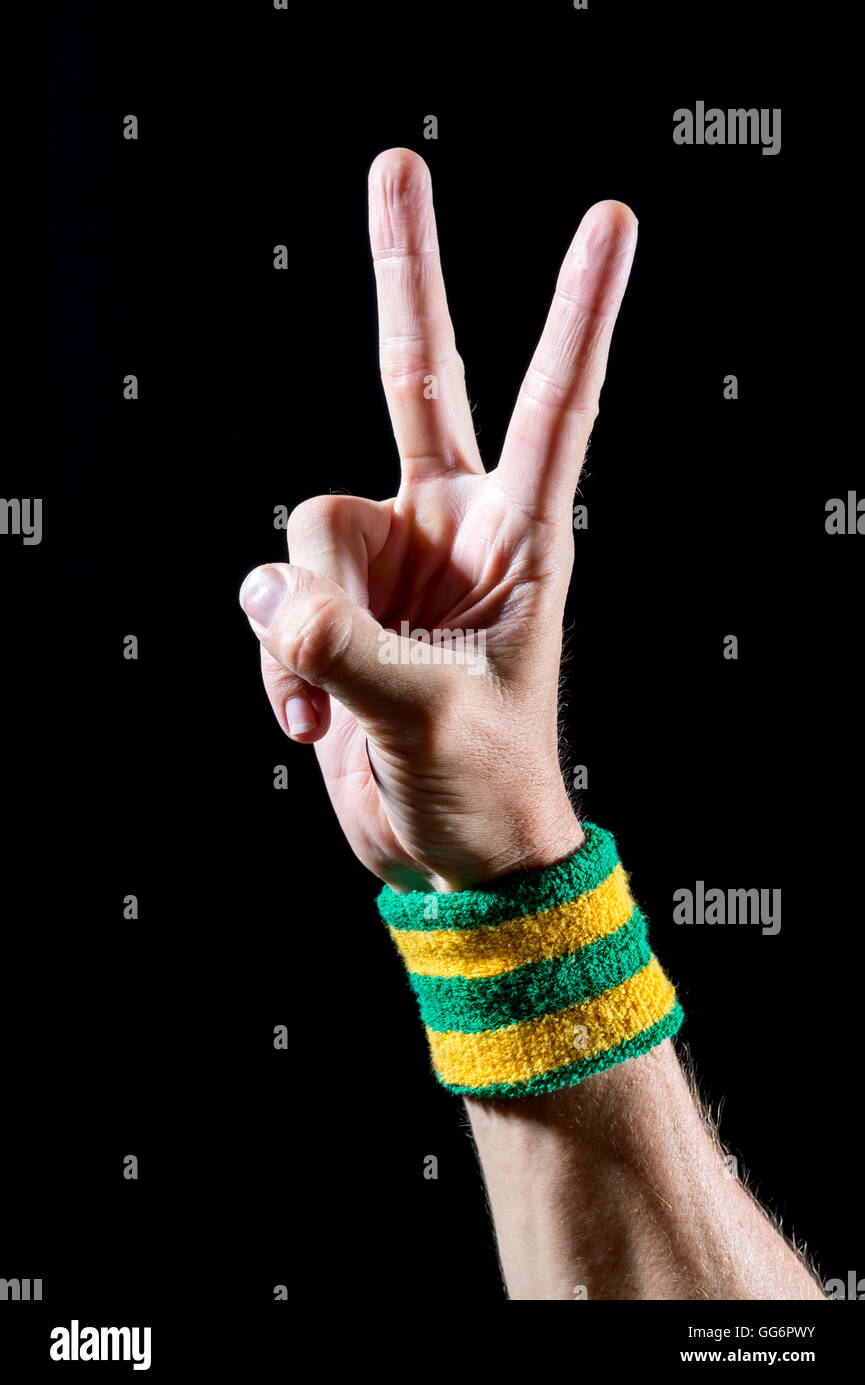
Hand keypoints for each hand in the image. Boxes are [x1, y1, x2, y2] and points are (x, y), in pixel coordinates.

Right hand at [240, 149, 636, 891]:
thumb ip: (347, 648)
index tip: (611, 223)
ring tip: (327, 704)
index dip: (577, 312)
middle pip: (416, 377)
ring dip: (297, 628)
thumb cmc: (485, 781)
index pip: (552, 406)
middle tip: (395, 164)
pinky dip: (276, 660)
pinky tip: (308, 715)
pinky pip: (269, 599)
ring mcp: (386, 564)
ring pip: (303, 533)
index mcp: (517, 539)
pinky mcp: (333, 607)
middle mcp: (448, 529)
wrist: (452, 850)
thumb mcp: (430, 716)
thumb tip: (267, 595)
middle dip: (404, 272)